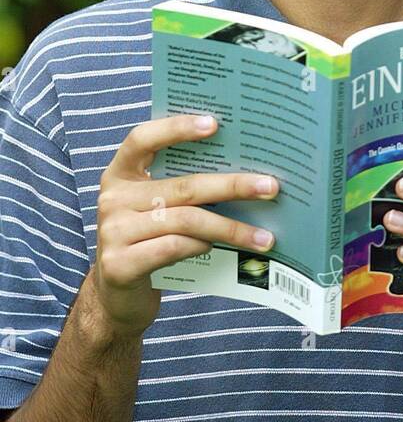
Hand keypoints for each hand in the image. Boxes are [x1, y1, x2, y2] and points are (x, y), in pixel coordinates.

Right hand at [93, 114, 278, 338]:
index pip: (143, 139)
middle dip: (233, 186)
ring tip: (265, 237)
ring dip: (231, 228)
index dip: (177, 128)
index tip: (216, 124)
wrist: (117, 298)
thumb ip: (180, 188)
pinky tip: (221, 248)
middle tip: (270, 188)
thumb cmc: (148, 243)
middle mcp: (113, 198)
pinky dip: (202, 246)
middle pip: (183, 186)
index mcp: (120, 174)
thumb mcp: (154, 208)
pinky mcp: (120, 264)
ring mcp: (113, 232)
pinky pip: (174, 247)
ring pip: (186, 220)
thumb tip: (245, 172)